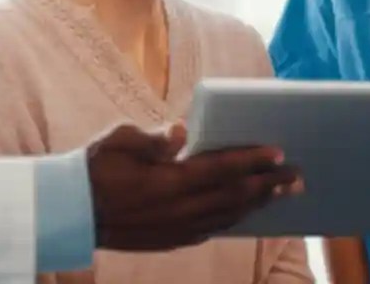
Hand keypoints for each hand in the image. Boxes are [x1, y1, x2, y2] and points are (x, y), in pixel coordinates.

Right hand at [85, 123, 301, 251]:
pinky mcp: (173, 240)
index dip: (253, 161)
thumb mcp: (118, 141)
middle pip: (235, 196)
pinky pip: (214, 228)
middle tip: (299, 175)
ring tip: (285, 193)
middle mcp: (179, 210)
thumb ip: (153, 137)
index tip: (279, 152)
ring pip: (229, 216)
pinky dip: (237, 218)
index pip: (222, 170)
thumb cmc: (94, 168)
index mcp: (168, 183)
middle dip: (270, 184)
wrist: (70, 213)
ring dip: (260, 203)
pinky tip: (249, 210)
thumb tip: (181, 130)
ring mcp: (177, 229)